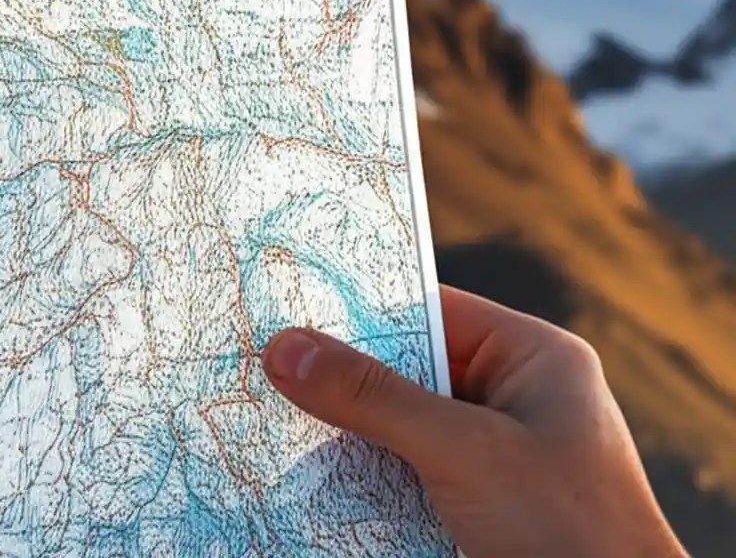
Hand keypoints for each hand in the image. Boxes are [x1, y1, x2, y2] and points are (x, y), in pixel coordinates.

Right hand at [261, 285, 685, 556]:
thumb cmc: (569, 529)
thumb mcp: (464, 451)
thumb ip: (373, 398)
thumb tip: (286, 349)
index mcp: (532, 359)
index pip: (430, 309)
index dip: (362, 306)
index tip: (287, 303)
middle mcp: (511, 399)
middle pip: (404, 370)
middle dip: (341, 376)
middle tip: (264, 366)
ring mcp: (492, 457)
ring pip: (396, 427)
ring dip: (344, 432)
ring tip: (271, 419)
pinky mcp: (472, 507)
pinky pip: (401, 475)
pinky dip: (360, 477)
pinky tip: (308, 474)